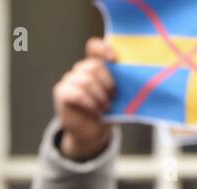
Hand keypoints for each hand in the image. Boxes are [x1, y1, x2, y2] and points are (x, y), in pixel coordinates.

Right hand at [53, 38, 116, 161]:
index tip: (114, 59)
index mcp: (94, 66)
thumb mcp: (117, 95)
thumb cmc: (106, 112)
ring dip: (99, 95)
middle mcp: (80, 70)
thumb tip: (135, 76)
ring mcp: (69, 80)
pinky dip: (90, 103)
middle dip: (107, 82)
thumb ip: (120, 82)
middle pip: (93, 66)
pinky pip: (78, 93)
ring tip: (105, 107)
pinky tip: (95, 110)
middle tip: (113, 97)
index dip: (102, 48)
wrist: (92, 133)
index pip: (94, 47)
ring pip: (86, 80)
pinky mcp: (62, 92)